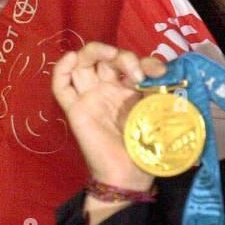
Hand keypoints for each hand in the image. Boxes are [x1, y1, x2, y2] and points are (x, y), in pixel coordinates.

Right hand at [51, 42, 166, 191]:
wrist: (129, 173)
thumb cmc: (145, 145)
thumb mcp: (157, 111)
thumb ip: (157, 89)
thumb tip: (163, 71)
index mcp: (128, 89)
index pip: (131, 63)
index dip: (145, 62)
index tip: (160, 73)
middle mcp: (107, 89)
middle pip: (105, 58)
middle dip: (122, 56)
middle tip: (137, 73)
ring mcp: (89, 97)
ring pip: (82, 63)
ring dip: (95, 51)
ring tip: (111, 54)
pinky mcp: (75, 109)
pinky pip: (61, 85)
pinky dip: (62, 68)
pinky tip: (72, 58)